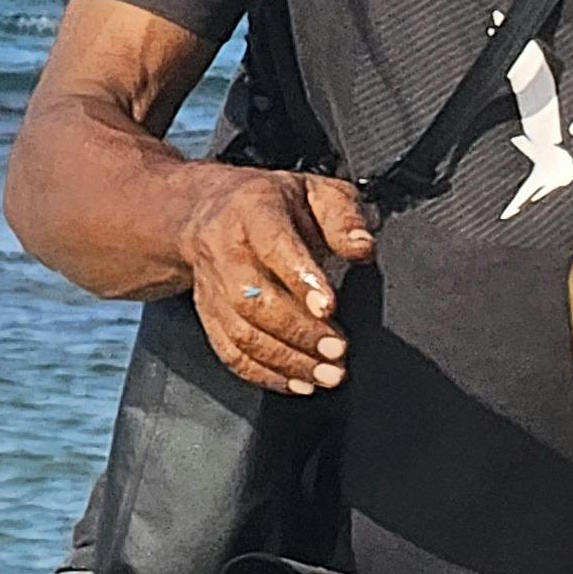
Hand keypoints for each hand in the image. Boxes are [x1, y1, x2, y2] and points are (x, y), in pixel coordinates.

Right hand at [179, 168, 376, 394]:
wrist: (209, 211)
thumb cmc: (274, 204)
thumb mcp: (317, 190)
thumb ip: (343, 217)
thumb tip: (362, 246)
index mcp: (254, 209)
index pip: (274, 245)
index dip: (300, 278)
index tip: (329, 306)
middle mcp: (226, 249)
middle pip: (252, 299)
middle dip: (299, 331)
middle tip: (338, 351)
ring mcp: (212, 286)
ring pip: (241, 332)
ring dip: (287, 361)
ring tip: (327, 374)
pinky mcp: (209, 315)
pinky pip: (230, 352)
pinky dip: (265, 375)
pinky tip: (298, 383)